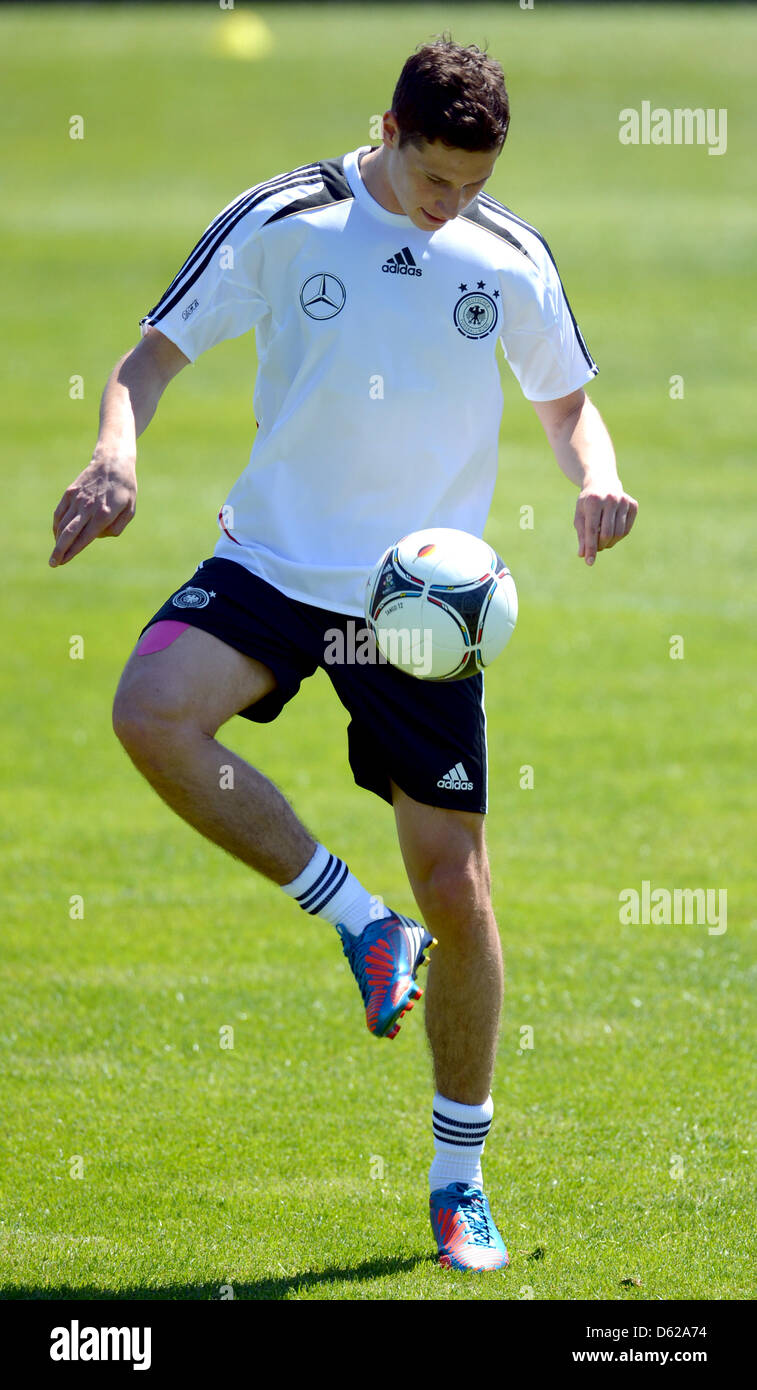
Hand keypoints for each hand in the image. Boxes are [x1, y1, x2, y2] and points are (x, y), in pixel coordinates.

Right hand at [50, 451, 136, 566]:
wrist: (113, 462)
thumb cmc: (124, 489)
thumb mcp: (130, 510)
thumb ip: (117, 527)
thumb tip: (98, 536)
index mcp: (104, 514)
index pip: (84, 538)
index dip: (73, 552)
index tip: (64, 562)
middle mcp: (88, 508)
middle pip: (69, 533)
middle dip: (59, 550)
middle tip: (53, 563)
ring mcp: (77, 499)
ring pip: (62, 524)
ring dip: (57, 540)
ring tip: (56, 553)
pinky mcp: (70, 493)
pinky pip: (60, 512)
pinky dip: (57, 525)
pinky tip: (57, 534)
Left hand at [574, 483, 637, 565]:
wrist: (603, 483)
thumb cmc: (588, 503)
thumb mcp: (580, 516)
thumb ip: (582, 535)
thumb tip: (583, 554)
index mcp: (594, 501)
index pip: (592, 530)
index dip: (590, 547)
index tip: (589, 562)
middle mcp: (610, 499)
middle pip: (607, 533)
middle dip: (600, 545)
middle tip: (596, 547)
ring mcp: (624, 501)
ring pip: (618, 534)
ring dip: (609, 543)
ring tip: (602, 540)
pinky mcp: (633, 505)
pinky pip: (626, 530)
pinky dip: (618, 537)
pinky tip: (611, 532)